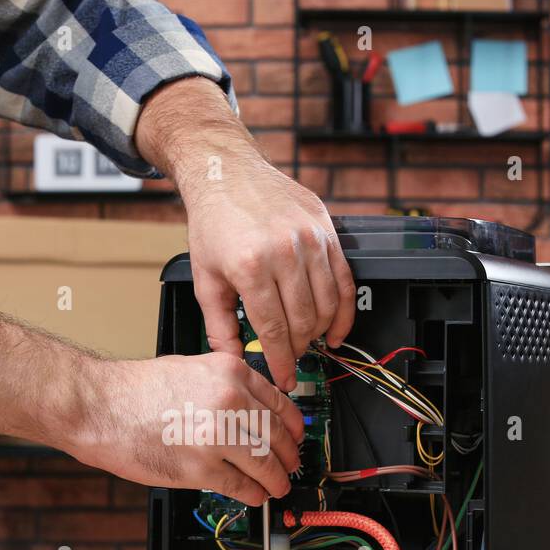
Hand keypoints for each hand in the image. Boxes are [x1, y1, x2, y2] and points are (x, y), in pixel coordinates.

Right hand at [69, 352, 304, 506]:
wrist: (99, 407)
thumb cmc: (133, 390)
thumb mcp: (191, 368)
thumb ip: (226, 386)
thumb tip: (251, 411)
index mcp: (229, 372)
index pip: (279, 403)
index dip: (293, 426)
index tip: (296, 437)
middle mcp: (228, 400)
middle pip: (277, 435)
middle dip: (288, 455)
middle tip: (290, 465)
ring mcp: (216, 435)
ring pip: (265, 463)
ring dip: (276, 479)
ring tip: (277, 486)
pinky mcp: (200, 467)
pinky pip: (241, 485)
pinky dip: (253, 493)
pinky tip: (255, 495)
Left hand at [186, 158, 355, 391]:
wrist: (228, 173)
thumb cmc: (214, 221)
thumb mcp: (205, 278)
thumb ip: (219, 324)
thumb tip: (232, 358)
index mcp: (251, 266)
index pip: (273, 329)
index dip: (280, 360)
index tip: (283, 377)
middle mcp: (285, 251)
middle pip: (303, 321)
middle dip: (298, 348)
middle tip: (292, 358)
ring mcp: (311, 239)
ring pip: (327, 305)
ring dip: (320, 332)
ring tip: (308, 342)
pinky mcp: (328, 230)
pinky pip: (345, 280)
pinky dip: (344, 311)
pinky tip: (337, 329)